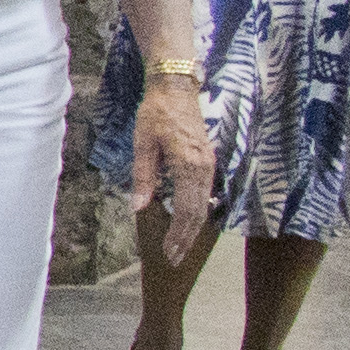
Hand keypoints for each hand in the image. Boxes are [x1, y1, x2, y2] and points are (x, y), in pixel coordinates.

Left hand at [124, 80, 220, 263]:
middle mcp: (204, 168)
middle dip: (186, 239)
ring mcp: (209, 164)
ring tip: (180, 247)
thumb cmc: (156, 113)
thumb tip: (139, 207)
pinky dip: (197, 213)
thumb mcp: (143, 144)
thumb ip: (144, 177)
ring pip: (204, 205)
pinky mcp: (208, 161)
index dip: (177, 235)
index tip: (168, 253)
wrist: (176, 89)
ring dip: (192, 229)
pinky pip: (205, 194)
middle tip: (174, 259)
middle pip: (198, 212)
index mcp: (188, 165)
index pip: (186, 210)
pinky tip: (188, 224)